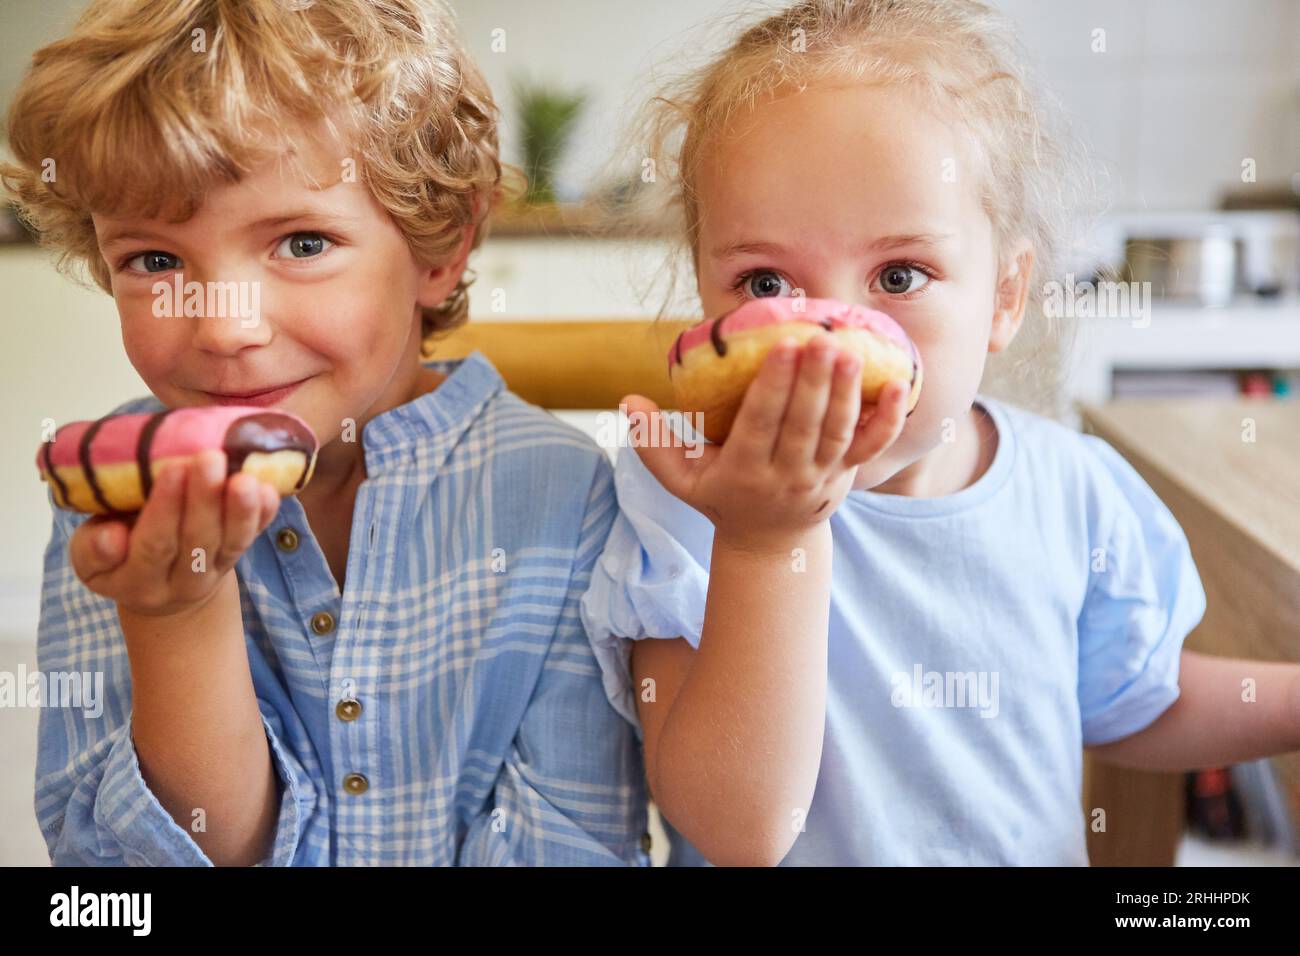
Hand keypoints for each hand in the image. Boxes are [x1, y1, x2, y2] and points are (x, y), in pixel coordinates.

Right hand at [68, 449, 280, 617]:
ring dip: (241, 509)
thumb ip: (94, 548)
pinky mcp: (236, 558)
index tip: (173, 469)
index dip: (165, 509)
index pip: (153, 546)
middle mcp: (179, 582)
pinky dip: (263, 515)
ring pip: (232, 544)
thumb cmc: (117, 555)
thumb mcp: (89, 558)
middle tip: (210, 458)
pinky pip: (253, 539)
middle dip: (205, 498)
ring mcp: (213, 572)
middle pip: (197, 541)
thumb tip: (112, 536)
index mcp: (136, 580)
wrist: (159, 589)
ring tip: (246, 477)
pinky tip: (270, 490)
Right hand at [623, 333, 908, 551]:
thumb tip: (628, 401)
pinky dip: (888, 418)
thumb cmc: (720, 497)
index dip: (774, 388)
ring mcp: (822, 475)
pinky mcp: (848, 473)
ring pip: (838, 432)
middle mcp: (787, 474)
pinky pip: (872, 446)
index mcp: (745, 470)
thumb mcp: (680, 479)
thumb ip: (653, 442)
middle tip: (821, 338)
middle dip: (814, 382)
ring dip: (847, 392)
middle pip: (804, 425)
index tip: (782, 348)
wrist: (770, 543)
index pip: (761, 424)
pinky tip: (900, 384)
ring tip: (851, 351)